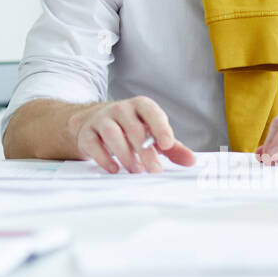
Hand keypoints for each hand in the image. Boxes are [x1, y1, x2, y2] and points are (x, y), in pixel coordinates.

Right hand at [73, 96, 195, 173]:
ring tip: (135, 170)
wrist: (95, 123)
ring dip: (125, 155)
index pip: (151, 111)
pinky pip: (93, 143)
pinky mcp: (86, 132)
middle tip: (154, 170)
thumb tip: (191, 160)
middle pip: (133, 128)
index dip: (160, 126)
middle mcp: (120, 109)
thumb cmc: (130, 130)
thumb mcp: (152, 135)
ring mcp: (101, 119)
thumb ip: (172, 148)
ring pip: (111, 134)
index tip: (167, 144)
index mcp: (140, 106)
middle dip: (145, 151)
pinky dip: (103, 158)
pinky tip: (114, 169)